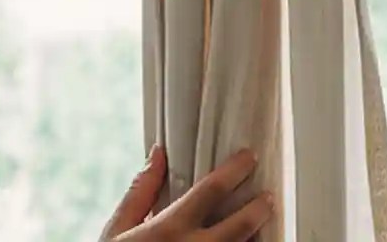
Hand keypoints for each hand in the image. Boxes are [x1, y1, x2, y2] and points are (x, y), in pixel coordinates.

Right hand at [101, 147, 274, 241]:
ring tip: (260, 225)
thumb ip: (141, 191)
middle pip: (241, 225)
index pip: (212, 190)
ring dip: (255, 237)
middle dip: (259, 208)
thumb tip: (158, 154)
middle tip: (267, 197)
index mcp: (170, 229)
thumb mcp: (118, 229)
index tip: (248, 158)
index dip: (235, 170)